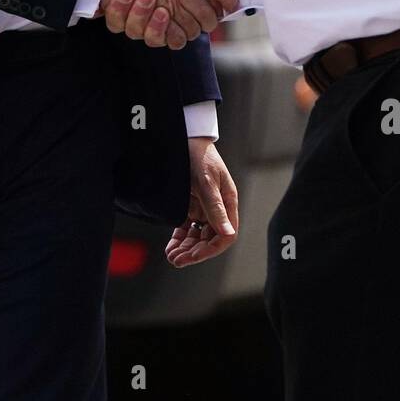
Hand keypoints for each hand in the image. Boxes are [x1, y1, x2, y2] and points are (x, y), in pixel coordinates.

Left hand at [166, 139, 238, 266]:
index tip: (193, 256)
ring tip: (171, 256)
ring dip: (186, 248)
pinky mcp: (191, 206)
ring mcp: (204, 208)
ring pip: (197, 236)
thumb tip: (228, 234)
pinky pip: (187, 228)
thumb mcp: (207, 181)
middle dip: (194, 252)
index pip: (225, 235)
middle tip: (176, 260)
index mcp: (228, 203)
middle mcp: (218, 209)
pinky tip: (171, 248)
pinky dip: (179, 239)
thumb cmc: (200, 156)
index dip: (210, 249)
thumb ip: (215, 208)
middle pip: (210, 239)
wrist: (185, 140)